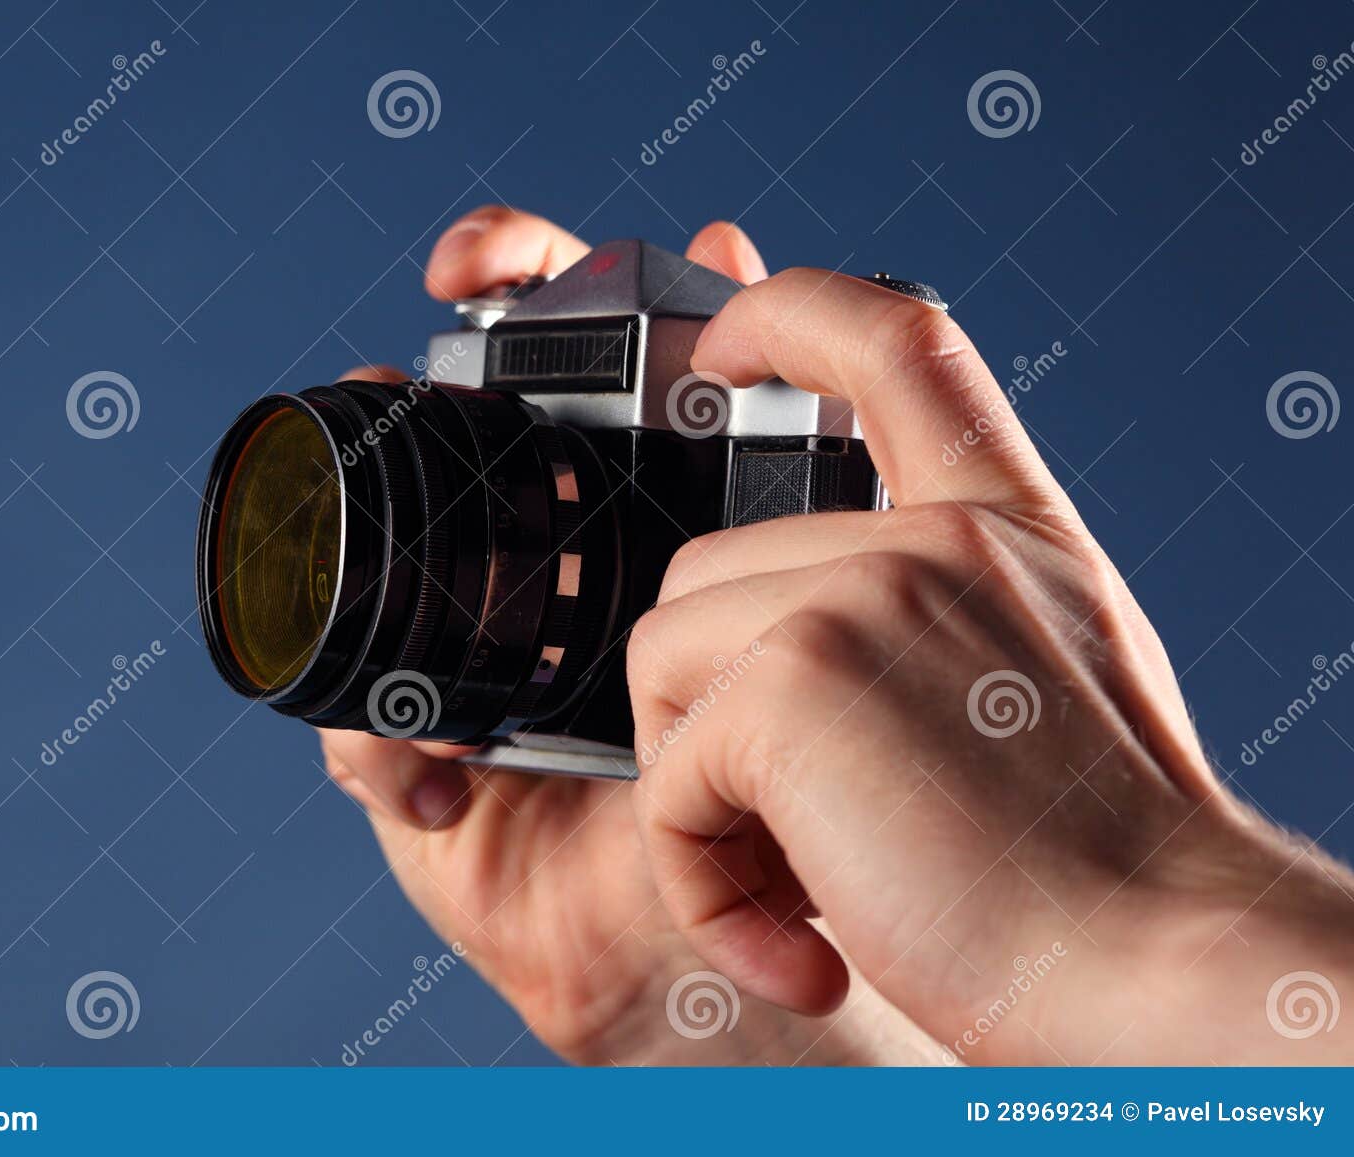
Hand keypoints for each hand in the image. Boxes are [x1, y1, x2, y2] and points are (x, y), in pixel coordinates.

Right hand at [318, 207, 943, 1065]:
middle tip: (407, 365)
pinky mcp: (436, 775)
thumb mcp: (816, 585)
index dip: (499, 287)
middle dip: (404, 401)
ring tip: (379, 546)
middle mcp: (543, 575)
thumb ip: (785, 423)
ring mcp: (479, 671)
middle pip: (440, 454)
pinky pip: (364, 740)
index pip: (547, 364)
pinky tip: (441, 773)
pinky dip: (379, 742)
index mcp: (632, 511)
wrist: (784, 944)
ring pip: (375, 581)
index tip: (474, 263)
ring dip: (356, 551)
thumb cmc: (820, 763)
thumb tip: (724, 245)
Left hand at [629, 267, 1353, 1064]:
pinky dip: (697, 874)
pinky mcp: (793, 685)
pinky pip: (665, 773)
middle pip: (705, 577)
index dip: (790, 313)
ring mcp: (858, 596)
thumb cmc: (1100, 867)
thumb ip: (943, 624)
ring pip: (665, 665)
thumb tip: (806, 633)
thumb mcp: (1048, 684)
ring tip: (801, 892)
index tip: (721, 342)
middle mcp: (932, 539)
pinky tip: (794, 941)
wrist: (1162, 974)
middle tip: (798, 838)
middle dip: (711, 718)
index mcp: (999, 528)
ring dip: (700, 800)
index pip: (893, 342)